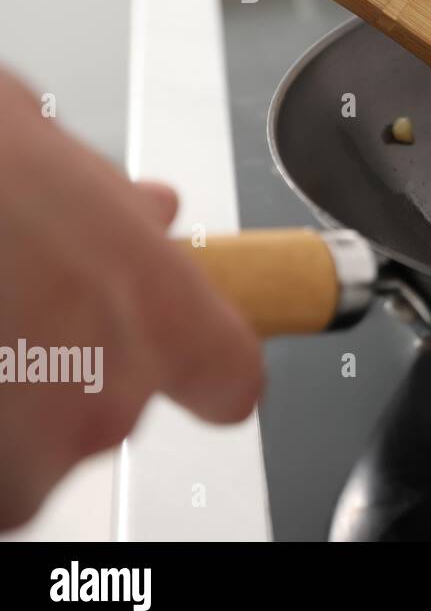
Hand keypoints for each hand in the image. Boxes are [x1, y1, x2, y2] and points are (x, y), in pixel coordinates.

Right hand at [0, 71, 262, 528]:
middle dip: (69, 368)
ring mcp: (29, 451)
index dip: (201, 363)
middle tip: (14, 311)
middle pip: (115, 412)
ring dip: (8, 403)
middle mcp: (108, 398)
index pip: (229, 378)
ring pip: (33, 453)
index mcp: (160, 315)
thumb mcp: (49, 156)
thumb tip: (147, 211)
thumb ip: (112, 203)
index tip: (179, 352)